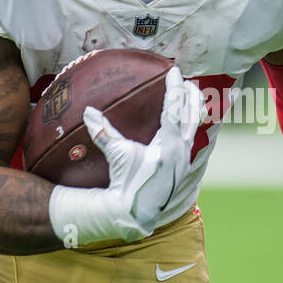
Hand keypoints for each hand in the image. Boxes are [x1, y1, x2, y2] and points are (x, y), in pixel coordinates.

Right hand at [49, 67, 202, 245]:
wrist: (136, 212)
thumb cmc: (126, 183)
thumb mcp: (117, 155)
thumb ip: (104, 132)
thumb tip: (88, 111)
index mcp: (169, 145)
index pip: (175, 109)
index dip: (174, 87)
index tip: (175, 71)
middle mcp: (181, 151)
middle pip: (192, 116)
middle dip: (191, 96)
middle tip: (188, 80)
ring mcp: (183, 160)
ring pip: (194, 128)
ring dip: (192, 111)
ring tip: (191, 98)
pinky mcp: (181, 167)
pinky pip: (189, 140)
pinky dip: (188, 127)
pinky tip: (184, 124)